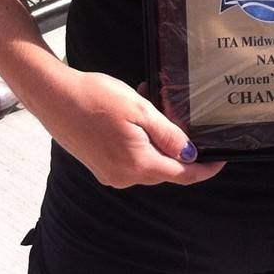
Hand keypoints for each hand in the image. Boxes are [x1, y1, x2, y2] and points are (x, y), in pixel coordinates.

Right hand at [33, 69, 223, 188]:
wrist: (54, 97)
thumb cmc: (95, 98)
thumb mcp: (140, 110)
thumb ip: (168, 134)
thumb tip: (190, 154)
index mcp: (137, 164)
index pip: (181, 174)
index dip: (204, 170)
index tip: (220, 161)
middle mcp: (124, 176)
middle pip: (165, 169)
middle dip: (177, 147)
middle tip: (178, 116)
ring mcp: (110, 173)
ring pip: (147, 161)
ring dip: (156, 139)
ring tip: (149, 104)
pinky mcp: (100, 165)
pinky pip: (131, 158)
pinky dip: (140, 141)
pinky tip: (133, 116)